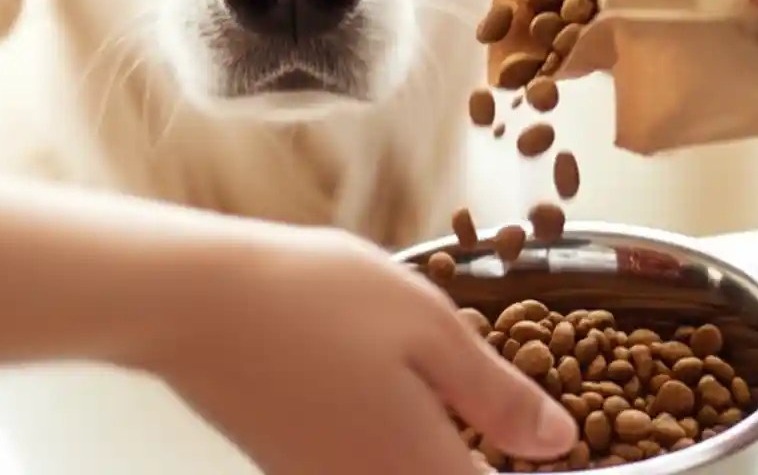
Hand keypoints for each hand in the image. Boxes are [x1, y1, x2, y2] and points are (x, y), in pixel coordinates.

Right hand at [139, 231, 576, 474]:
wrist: (197, 302)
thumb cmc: (318, 299)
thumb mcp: (431, 328)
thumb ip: (499, 396)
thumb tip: (561, 442)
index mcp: (422, 469)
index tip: (561, 452)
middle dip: (487, 462)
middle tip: (518, 427)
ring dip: (446, 457)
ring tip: (467, 411)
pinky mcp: (297, 472)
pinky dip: (401, 456)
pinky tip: (405, 403)